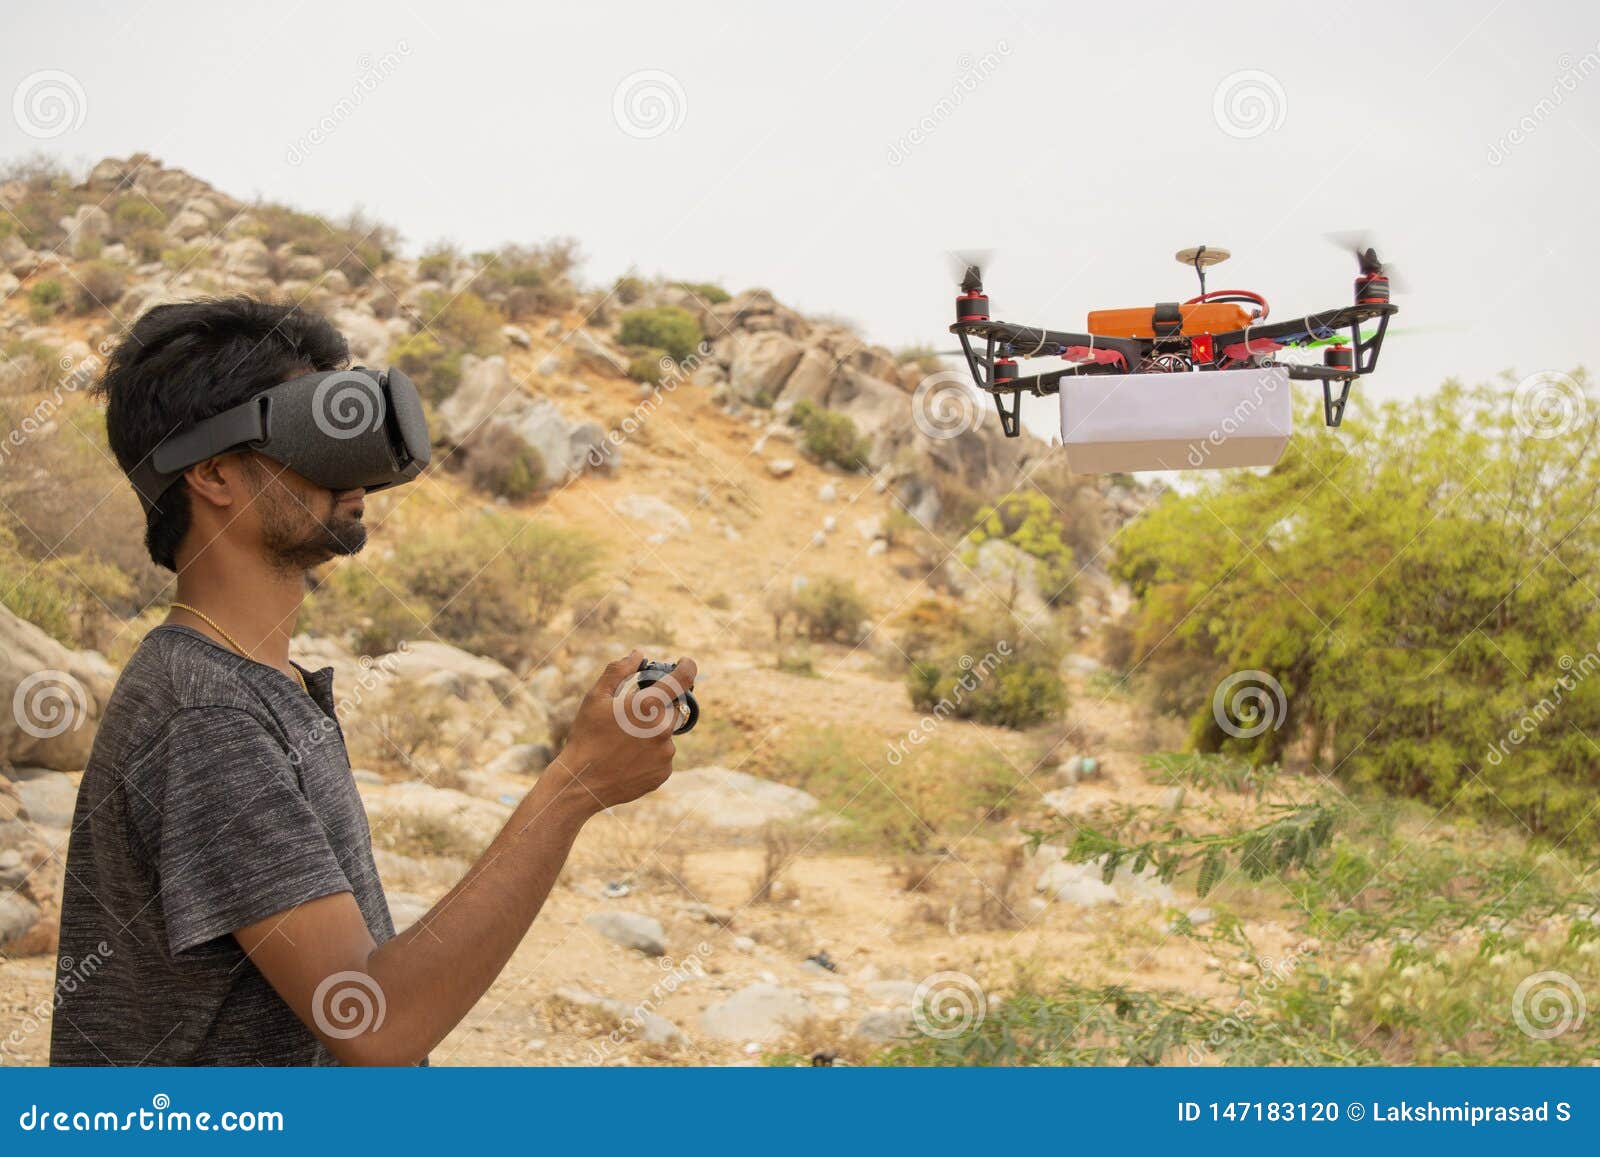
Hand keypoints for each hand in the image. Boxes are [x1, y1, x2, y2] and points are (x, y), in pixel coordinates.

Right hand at [545, 649, 697, 816]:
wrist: (582, 783)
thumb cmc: (587, 736)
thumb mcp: (596, 697)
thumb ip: (619, 670)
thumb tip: (638, 655)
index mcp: (648, 706)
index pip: (683, 679)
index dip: (687, 667)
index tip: (685, 663)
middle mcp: (663, 729)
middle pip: (671, 709)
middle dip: (656, 709)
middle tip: (632, 718)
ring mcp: (666, 754)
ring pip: (666, 735)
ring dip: (652, 733)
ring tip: (623, 744)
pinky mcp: (663, 773)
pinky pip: (662, 756)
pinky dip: (650, 754)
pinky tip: (627, 759)